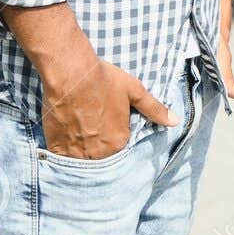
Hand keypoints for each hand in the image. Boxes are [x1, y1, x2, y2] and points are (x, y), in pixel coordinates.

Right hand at [40, 51, 175, 159]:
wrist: (71, 73)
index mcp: (119, 141)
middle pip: (102, 157)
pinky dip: (66, 154)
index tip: (108, 128)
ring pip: (83, 161)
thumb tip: (175, 121)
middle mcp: (99, 153)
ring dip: (83, 153)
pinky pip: (64, 160)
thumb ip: (154, 109)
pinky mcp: (57, 149)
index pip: (121, 148)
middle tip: (93, 130)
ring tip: (81, 135)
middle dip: (100, 148)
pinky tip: (67, 139)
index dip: (116, 138)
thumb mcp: (134, 91)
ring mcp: (77, 153)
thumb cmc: (104, 80)